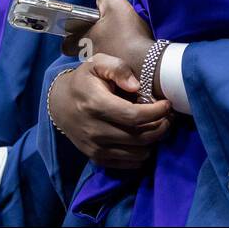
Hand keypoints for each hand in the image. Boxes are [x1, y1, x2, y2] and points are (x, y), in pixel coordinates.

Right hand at [49, 54, 171, 169]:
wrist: (60, 104)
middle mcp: (95, 130)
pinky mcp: (96, 158)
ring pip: (137, 153)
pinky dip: (142, 154)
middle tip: (168, 117)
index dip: (156, 112)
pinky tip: (145, 139)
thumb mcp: (97, 63)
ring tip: (159, 126)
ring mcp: (95, 147)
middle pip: (139, 137)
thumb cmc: (85, 81)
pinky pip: (129, 164)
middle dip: (161, 127)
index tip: (167, 104)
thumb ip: (117, 68)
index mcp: (96, 105)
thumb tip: (136, 86)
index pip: (134, 116)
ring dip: (154, 141)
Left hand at [62, 0, 153, 76]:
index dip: (71, 38)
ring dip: (108, 50)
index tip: (82, 31)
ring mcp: (104, 67)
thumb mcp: (115, 5)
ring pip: (100, 57)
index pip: (67, 44)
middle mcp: (90, 56)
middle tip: (106, 36)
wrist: (146, 61)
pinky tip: (132, 51)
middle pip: (84, 51)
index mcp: (85, 40)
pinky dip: (121, 58)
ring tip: (124, 43)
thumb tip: (100, 1)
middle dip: (92, 44)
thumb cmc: (126, 32)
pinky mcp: (118, 75)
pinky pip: (114, 65)